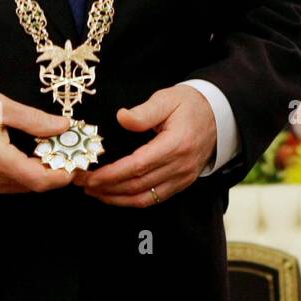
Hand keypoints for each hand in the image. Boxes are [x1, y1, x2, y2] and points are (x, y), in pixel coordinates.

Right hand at [0, 88, 76, 193]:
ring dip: (36, 175)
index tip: (75, 163)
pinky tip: (26, 156)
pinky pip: (4, 186)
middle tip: (67, 153)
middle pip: (31, 186)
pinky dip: (19, 175)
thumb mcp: (0, 106)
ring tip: (49, 152)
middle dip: (53, 173)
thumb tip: (64, 126)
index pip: (38, 181)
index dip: (61, 176)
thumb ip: (35, 120)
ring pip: (18, 188)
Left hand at [72, 84, 216, 206]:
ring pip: (144, 198)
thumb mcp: (167, 99)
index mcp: (175, 144)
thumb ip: (144, 111)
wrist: (219, 115)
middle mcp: (180, 166)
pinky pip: (155, 199)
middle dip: (106, 188)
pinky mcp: (182, 183)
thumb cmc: (190, 104)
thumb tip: (121, 118)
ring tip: (94, 192)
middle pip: (137, 186)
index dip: (111, 175)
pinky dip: (132, 201)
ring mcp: (183, 177)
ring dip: (116, 199)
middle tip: (81, 183)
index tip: (89, 176)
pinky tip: (115, 195)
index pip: (137, 167)